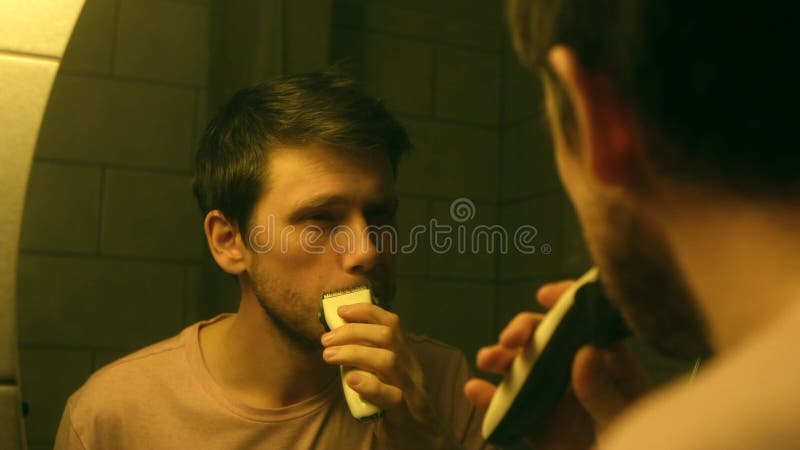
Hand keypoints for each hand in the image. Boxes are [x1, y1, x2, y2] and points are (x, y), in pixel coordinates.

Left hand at [321, 304, 458, 449]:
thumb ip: (370, 361)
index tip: (341, 311)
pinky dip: (369, 385)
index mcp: (406, 356)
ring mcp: (411, 389)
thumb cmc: (401, 406)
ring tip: (329, 355)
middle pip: (387, 337)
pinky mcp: (407, 413)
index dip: (366, 312)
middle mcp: (411, 368)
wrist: (427, 440)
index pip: (391, 323)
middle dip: (353, 332)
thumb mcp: (388, 377)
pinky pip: (391, 396)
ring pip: (388, 361)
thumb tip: (338, 342)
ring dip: (354, 353)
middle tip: (327, 339)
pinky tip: (351, 380)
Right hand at [464, 280, 649, 449]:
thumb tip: (583, 352)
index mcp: (606, 361)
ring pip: (520, 365)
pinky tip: (475, 390)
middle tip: (510, 339)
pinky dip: (488, 397)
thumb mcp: (624, 419)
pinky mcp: (533, 423)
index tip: (545, 297)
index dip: (566, 301)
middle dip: (523, 329)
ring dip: (500, 356)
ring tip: (487, 359)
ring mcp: (551, 395)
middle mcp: (574, 370)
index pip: (586, 319)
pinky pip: (507, 406)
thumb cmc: (636, 444)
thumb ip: (604, 391)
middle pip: (545, 336)